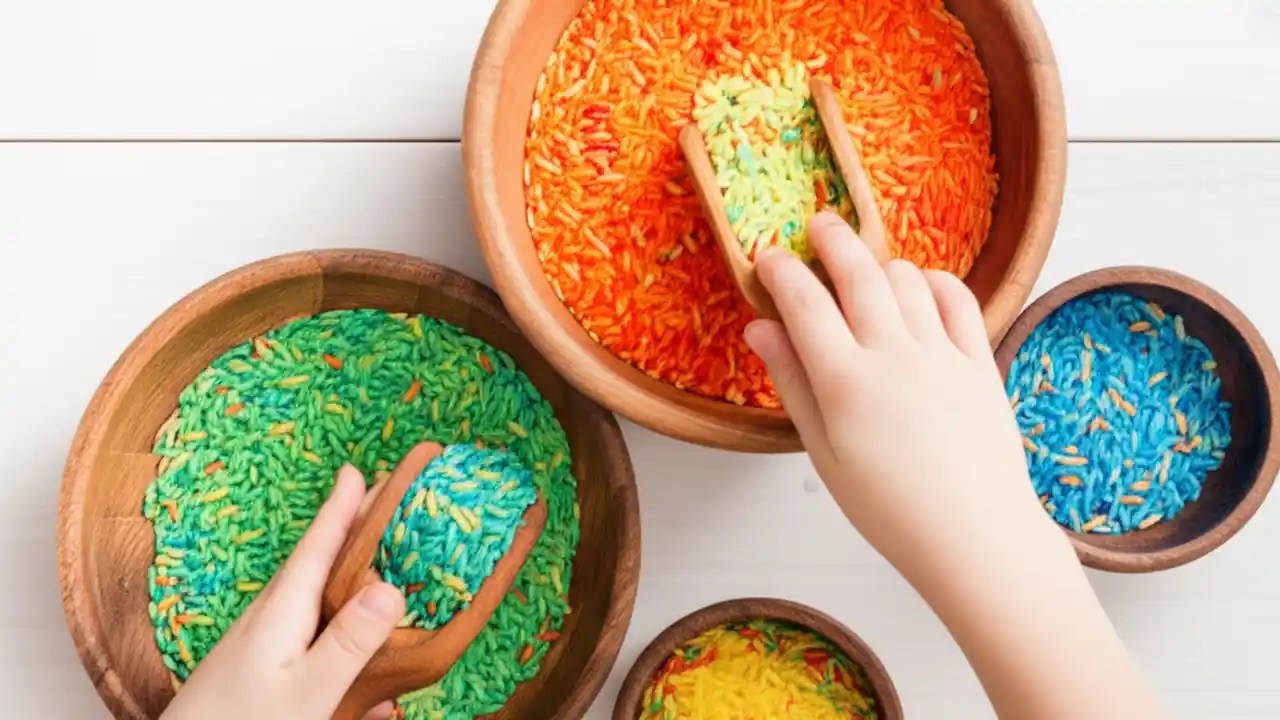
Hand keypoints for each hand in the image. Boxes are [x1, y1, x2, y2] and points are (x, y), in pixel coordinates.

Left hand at [161, 465, 405, 719]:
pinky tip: (345, 621)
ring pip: (311, 590)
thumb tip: (392, 587)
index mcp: (283, 609)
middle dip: (347, 527)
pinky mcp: (259, 663)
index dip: (341, 508)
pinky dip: (331, 607)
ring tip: (368, 548)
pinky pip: (305, 622)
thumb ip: (349, 641)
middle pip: (316, 560)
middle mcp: (271, 615)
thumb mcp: (308, 689)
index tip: (358, 469)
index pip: (318, 546)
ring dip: (341, 564)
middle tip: (377, 496)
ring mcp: (262, 639)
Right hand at [745, 212, 1047, 578]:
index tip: (767, 258)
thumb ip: (792, 383)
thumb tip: (760, 328)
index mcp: (845, 382)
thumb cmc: (889, 509)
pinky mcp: (980, 362)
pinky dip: (934, 281)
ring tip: (864, 267)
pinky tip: (919, 286)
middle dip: (832, 239)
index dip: (781, 271)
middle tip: (816, 225)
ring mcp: (942, 355)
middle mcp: (894, 356)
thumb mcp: (823, 452)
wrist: (974, 537)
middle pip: (858, 273)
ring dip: (879, 262)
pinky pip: (957, 299)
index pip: (804, 302)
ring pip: (906, 278)